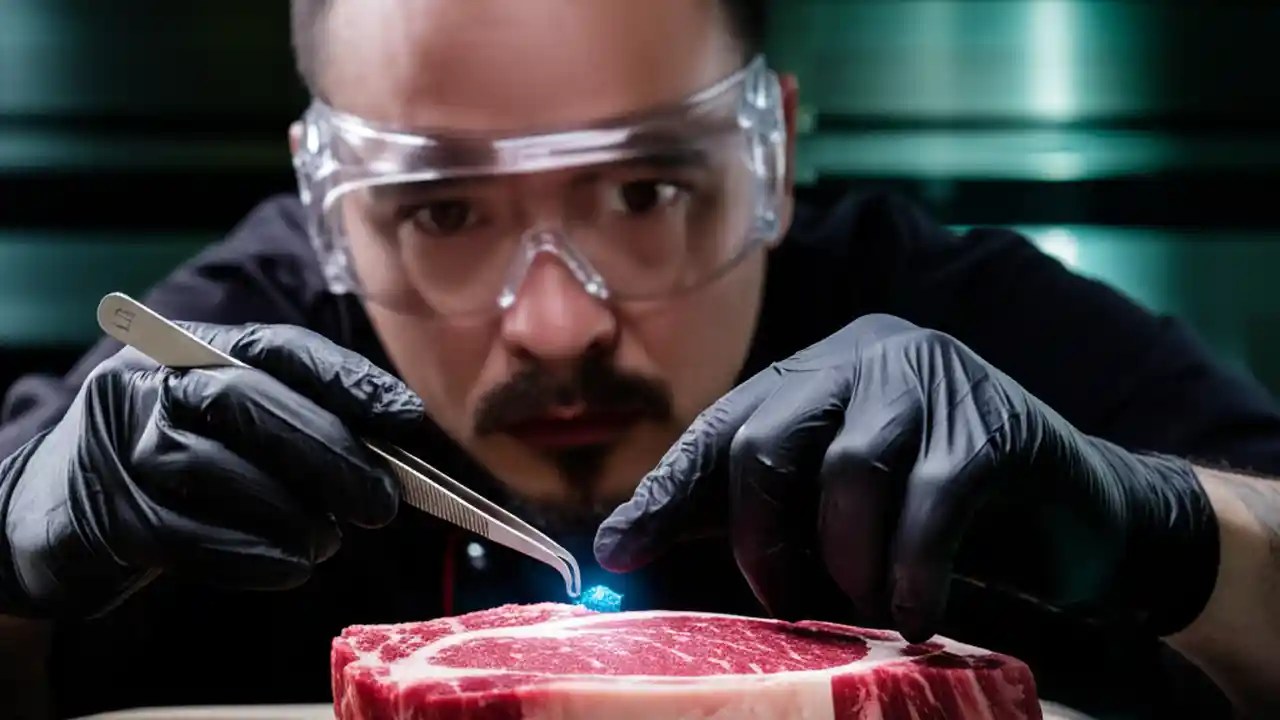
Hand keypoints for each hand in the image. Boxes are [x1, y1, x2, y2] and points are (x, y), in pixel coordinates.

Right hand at [0, 323, 423, 617]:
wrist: (67, 515)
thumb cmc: (181, 468)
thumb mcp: (234, 427)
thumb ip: (302, 424)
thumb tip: (397, 450)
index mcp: (194, 347)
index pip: (280, 348)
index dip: (347, 380)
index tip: (405, 418)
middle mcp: (151, 381)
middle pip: (246, 400)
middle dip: (328, 452)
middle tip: (381, 501)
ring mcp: (118, 442)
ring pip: (214, 466)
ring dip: (288, 511)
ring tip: (329, 541)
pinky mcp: (105, 512)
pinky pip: (184, 535)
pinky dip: (248, 554)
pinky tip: (289, 567)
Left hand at [595, 314, 1219, 641]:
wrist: (1077, 516)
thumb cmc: (939, 518)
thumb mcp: (835, 512)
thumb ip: (748, 518)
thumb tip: (625, 546)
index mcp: (813, 376)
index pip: (722, 428)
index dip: (669, 492)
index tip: (622, 552)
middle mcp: (863, 358)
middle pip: (769, 441)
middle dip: (765, 541)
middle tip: (788, 601)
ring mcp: (932, 380)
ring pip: (849, 470)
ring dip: (847, 563)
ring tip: (867, 607)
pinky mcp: (993, 424)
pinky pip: (930, 502)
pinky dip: (911, 571)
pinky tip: (914, 613)